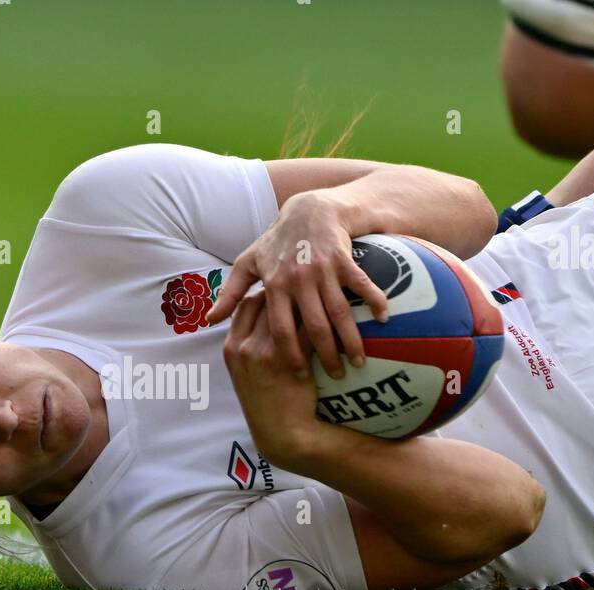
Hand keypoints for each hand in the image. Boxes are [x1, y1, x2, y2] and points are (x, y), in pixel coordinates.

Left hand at [204, 190, 387, 379]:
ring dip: (351, 338)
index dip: (290, 354)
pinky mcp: (343, 260)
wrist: (308, 210)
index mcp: (274, 286)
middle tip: (337, 376)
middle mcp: (297, 280)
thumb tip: (209, 321)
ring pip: (338, 311)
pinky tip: (384, 320)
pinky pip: (361, 284)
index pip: (281, 329)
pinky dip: (374, 300)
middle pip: (313, 326)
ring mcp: (321, 270)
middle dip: (326, 354)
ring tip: (359, 360)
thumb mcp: (248, 263)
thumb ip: (231, 294)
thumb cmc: (276, 241)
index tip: (298, 375)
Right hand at [221, 291, 319, 466]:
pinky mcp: (289, 360)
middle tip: (304, 284)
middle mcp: (244, 347)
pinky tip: (333, 313)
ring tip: (320, 293)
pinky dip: (320, 318)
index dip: (263, 294)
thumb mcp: (245, 377)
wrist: (283, 435)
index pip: (244, 305)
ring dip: (304, 299)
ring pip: (287, 311)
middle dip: (285, 291)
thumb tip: (261, 330)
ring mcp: (265, 353)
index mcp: (231, 348)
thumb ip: (248, 350)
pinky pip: (306, 328)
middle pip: (265, 302)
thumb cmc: (268, 407)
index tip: (278, 290)